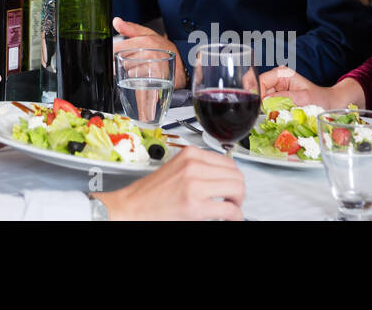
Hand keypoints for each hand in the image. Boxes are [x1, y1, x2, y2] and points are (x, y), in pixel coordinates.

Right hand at [95, 146, 244, 219]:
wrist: (132, 207)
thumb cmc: (150, 192)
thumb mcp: (177, 168)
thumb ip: (198, 167)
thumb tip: (222, 175)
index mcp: (190, 154)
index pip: (228, 161)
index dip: (234, 176)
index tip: (231, 186)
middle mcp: (194, 166)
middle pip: (236, 174)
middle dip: (239, 189)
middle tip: (234, 199)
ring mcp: (194, 185)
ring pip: (237, 189)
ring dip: (238, 201)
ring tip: (231, 207)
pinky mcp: (195, 206)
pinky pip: (229, 210)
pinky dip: (235, 216)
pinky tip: (230, 218)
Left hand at [112, 17, 187, 87]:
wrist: (182, 66)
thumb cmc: (164, 49)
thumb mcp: (148, 35)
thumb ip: (130, 28)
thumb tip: (116, 21)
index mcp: (145, 39)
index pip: (118, 47)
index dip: (112, 52)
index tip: (112, 55)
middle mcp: (149, 50)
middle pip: (122, 59)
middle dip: (122, 62)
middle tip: (131, 61)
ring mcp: (153, 64)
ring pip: (128, 69)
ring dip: (130, 70)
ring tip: (140, 67)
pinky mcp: (156, 76)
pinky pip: (137, 78)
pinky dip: (137, 78)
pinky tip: (143, 75)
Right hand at [259, 68, 363, 108]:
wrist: (329, 105)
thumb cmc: (320, 99)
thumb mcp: (304, 98)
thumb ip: (284, 98)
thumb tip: (265, 102)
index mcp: (281, 73)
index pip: (260, 80)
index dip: (257, 93)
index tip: (260, 107)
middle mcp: (275, 79)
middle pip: (255, 87)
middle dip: (255, 99)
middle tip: (260, 112)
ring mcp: (274, 89)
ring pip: (258, 97)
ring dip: (260, 107)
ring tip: (267, 116)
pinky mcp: (275, 99)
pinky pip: (264, 105)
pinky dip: (264, 111)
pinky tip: (270, 116)